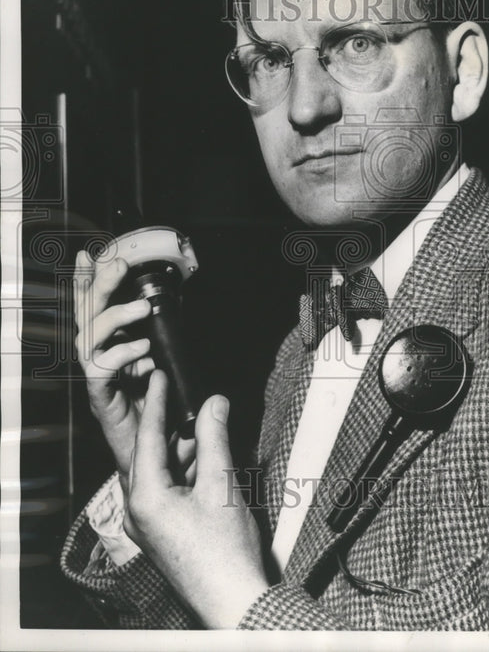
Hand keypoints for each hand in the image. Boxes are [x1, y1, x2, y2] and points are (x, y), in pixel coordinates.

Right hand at [73, 250, 193, 489]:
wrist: (154, 461)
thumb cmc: (160, 412)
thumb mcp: (168, 369)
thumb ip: (166, 346)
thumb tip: (175, 315)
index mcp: (112, 348)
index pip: (96, 309)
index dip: (90, 282)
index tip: (91, 254)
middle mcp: (99, 360)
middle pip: (87, 316)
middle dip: (99, 286)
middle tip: (118, 266)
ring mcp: (98, 380)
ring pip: (89, 339)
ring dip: (115, 317)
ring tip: (142, 308)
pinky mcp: (102, 401)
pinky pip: (101, 372)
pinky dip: (120, 355)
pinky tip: (141, 349)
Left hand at [124, 370, 268, 627]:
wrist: (233, 602)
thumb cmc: (226, 551)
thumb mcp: (221, 485)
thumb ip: (214, 438)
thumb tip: (214, 402)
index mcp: (145, 499)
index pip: (148, 438)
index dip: (157, 404)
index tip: (161, 377)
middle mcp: (138, 512)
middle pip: (148, 454)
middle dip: (166, 424)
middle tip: (177, 394)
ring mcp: (147, 524)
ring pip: (157, 472)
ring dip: (177, 448)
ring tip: (197, 422)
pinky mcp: (161, 532)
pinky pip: (164, 489)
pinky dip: (180, 470)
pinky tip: (201, 456)